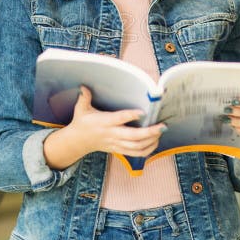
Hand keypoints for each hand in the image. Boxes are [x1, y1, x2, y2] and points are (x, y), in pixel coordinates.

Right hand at [43, 85, 165, 168]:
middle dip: (149, 132)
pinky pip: (135, 153)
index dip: (130, 116)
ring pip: (136, 146)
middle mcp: (111, 134)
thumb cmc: (82, 122)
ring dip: (151, 141)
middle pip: (132, 136)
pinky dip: (147, 150)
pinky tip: (155, 142)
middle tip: (162, 126)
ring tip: (161, 132)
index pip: (119, 119)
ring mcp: (116, 144)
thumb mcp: (81, 109)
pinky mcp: (118, 149)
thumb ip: (84, 98)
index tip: (143, 112)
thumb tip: (84, 86)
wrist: (78, 142)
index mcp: (104, 122)